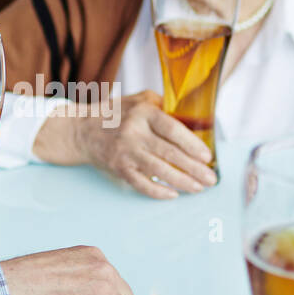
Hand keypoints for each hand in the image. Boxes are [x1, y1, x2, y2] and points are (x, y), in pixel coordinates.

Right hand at [35, 90, 215, 198]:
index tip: (207, 156)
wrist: (82, 130)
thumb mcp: (139, 100)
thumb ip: (163, 105)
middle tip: (211, 179)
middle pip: (169, 153)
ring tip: (198, 187)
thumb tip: (192, 117)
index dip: (192, 144)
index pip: (172, 129)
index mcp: (143, 113)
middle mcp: (134, 132)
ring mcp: (125, 152)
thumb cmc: (116, 114)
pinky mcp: (119, 168)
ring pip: (158, 171)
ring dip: (182, 182)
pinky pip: (141, 183)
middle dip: (194, 169)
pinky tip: (173, 194)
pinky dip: (158, 191)